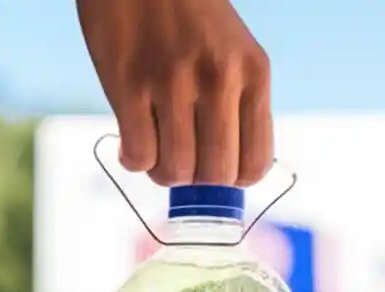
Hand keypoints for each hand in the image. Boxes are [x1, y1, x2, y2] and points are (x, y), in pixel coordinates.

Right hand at [77, 0, 272, 186]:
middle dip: (198, 182)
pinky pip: (139, 153)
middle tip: (184, 163)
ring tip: (157, 152)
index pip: (257, 162)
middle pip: (216, 174)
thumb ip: (238, 103)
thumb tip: (228, 172)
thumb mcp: (234, 52)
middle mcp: (218, 80)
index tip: (218, 172)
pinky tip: (133, 141)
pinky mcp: (128, 83)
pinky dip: (135, 160)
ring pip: (176, 169)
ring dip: (164, 172)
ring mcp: (173, 82)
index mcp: (252, 74)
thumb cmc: (188, 16)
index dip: (235, 181)